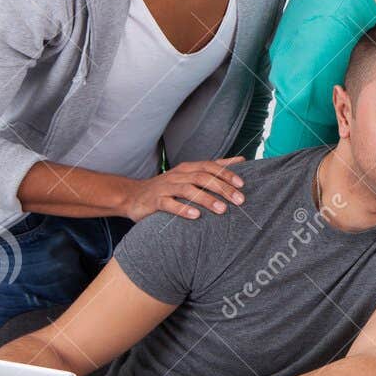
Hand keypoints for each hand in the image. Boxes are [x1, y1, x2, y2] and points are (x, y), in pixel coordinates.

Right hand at [123, 157, 245, 220]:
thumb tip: (242, 159)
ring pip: (187, 190)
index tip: (242, 184)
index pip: (210, 166)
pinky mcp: (154, 201)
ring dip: (206, 199)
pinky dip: (182, 209)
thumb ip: (215, 168)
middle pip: (202, 178)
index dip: (226, 173)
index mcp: (188, 168)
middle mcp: (178, 175)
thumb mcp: (190, 175)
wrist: (133, 196)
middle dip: (222, 188)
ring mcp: (165, 187)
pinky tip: (195, 215)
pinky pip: (168, 204)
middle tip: (239, 200)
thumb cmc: (168, 187)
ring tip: (222, 209)